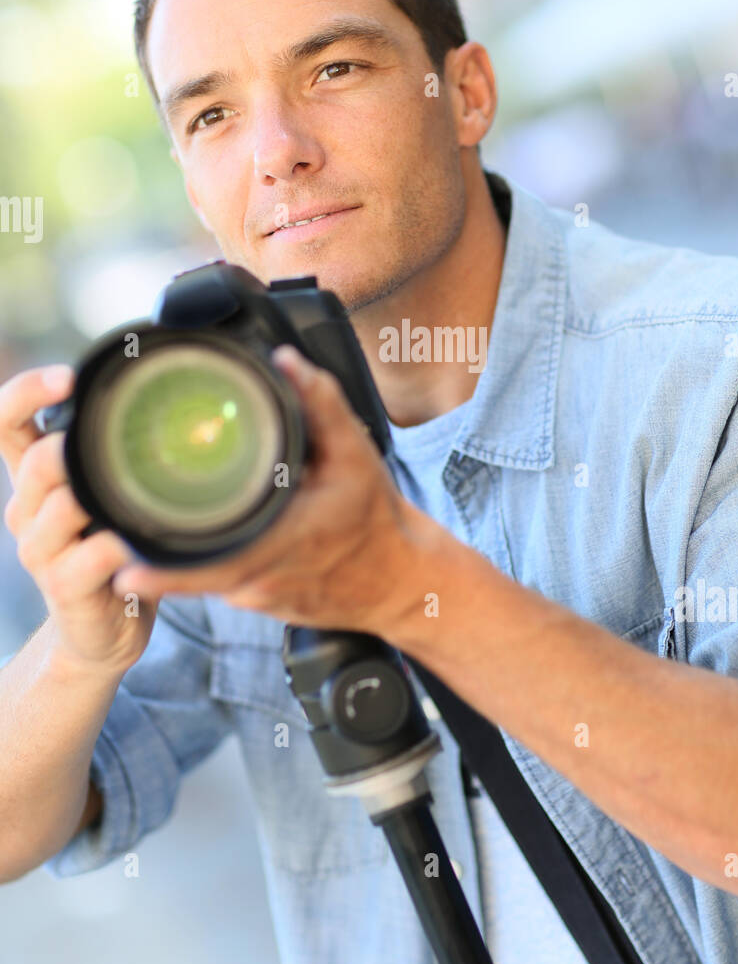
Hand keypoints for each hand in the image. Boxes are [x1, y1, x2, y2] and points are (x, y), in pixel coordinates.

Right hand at [0, 364, 156, 676]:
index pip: (5, 422)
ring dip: (104, 498)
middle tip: (125, 452)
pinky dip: (121, 544)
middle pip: (38, 460)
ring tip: (140, 501)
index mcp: (33, 480)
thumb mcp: (104, 497)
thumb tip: (155, 399)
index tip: (68, 378)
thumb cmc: (111, 552)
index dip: (27, 392)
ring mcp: (39, 551)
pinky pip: (92, 554)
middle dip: (78, 450)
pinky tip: (140, 542)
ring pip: (63, 505)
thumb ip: (110, 456)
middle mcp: (25, 510)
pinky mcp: (63, 587)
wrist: (100, 632)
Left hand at [111, 346, 433, 638]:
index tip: (123, 570)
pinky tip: (185, 550)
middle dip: (150, 567)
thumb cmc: (378, 519)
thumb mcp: (356, 455)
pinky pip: (223, 585)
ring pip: (205, 583)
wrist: (403, 578)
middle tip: (107, 546)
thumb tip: (285, 361)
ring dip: (171, 568)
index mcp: (281, 544)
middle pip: (193, 580)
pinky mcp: (265, 602)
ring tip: (132, 547)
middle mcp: (264, 579)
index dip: (163, 574)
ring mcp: (262, 597)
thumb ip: (321, 405)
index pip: (209, 568)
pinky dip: (201, 570)